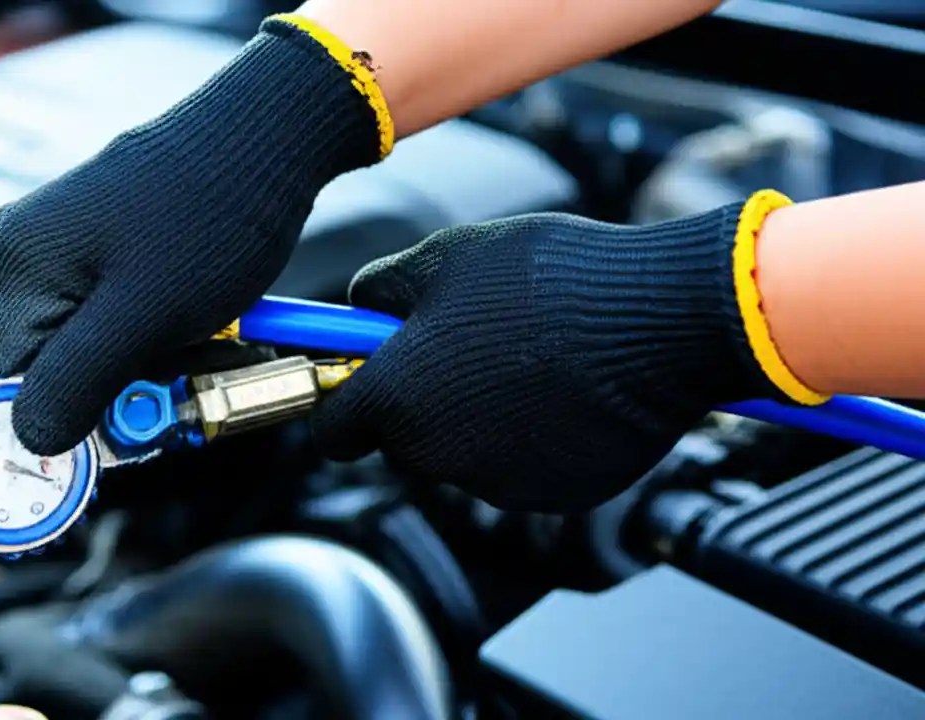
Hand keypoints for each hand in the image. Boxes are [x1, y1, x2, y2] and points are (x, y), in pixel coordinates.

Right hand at [0, 15, 388, 455]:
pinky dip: (151, 338)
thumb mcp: (143, 319)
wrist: (267, 139)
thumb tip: (27, 442)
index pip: (3, 386)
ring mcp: (62, 245)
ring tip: (200, 349)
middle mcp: (25, 254)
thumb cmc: (212, 222)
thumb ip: (75, 384)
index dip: (59, 427)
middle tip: (177, 391)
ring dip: (139, 369)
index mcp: (20, 269)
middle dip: (109, 395)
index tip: (120, 442)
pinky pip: (109, 317)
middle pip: (44, 368)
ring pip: (84, 348)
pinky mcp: (100, 243)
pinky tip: (196, 329)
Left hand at [313, 197, 799, 511]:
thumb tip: (359, 306)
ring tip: (531, 357)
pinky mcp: (552, 497)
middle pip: (403, 440)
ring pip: (464, 453)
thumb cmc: (548, 278)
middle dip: (421, 401)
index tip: (357, 380)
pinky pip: (522, 467)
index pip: (332, 430)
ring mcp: (495, 483)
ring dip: (480, 417)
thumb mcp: (445, 255)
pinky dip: (533, 438)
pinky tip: (567, 390)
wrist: (659, 320)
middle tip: (465, 346)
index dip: (340, 401)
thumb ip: (382, 288)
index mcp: (395, 400)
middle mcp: (435, 457)